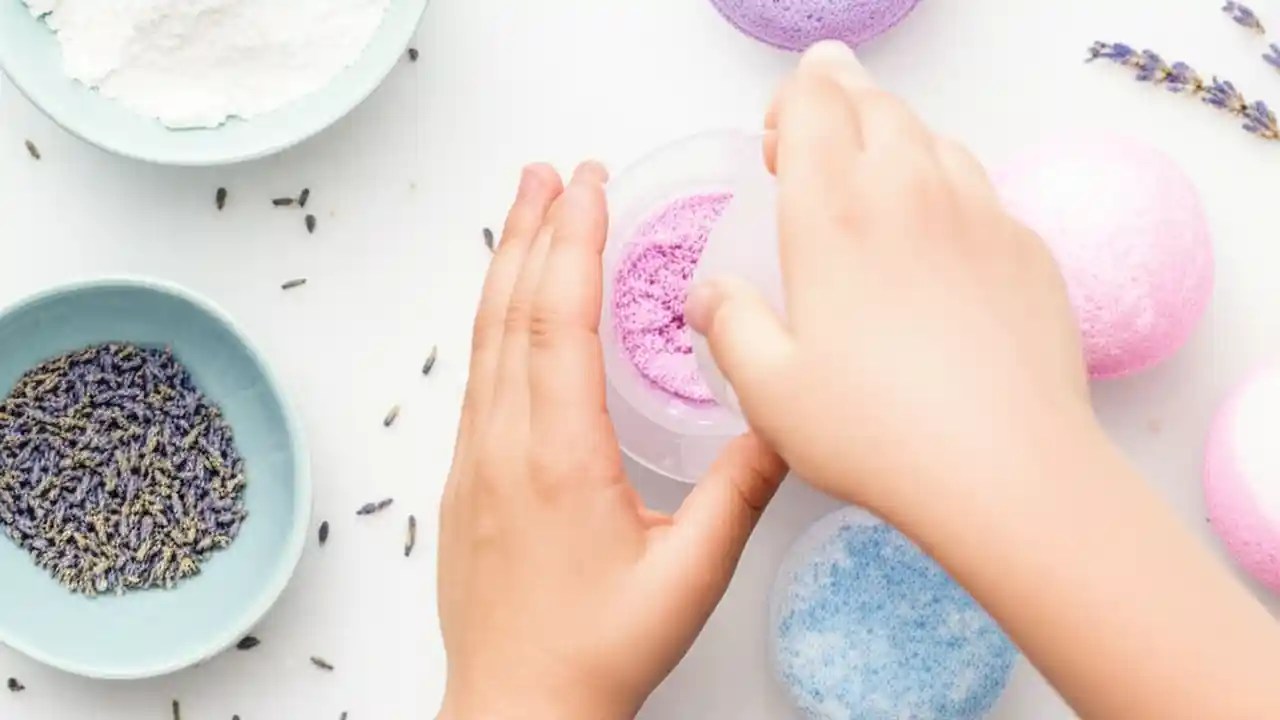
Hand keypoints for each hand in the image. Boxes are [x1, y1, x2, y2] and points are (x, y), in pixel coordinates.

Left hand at [438, 163, 787, 719]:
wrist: (519, 709)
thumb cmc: (599, 652)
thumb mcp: (691, 573)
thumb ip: (740, 489)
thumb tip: (785, 416)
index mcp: (560, 458)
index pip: (558, 322)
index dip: (572, 244)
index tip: (586, 186)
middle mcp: (506, 447)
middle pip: (512, 312)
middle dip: (533, 231)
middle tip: (550, 172)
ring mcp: (476, 461)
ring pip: (485, 340)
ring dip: (504, 266)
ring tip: (522, 210)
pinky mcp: (466, 479)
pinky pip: (477, 376)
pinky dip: (492, 321)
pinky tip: (505, 305)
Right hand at [686, 42, 1088, 516]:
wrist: (1009, 469)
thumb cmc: (875, 432)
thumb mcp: (769, 390)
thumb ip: (731, 325)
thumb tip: (711, 293)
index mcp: (834, 211)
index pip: (815, 100)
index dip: (794, 100)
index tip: (780, 142)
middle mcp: (910, 190)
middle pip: (877, 103)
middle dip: (841, 104)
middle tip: (818, 150)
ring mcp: (980, 213)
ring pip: (934, 137)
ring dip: (895, 144)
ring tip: (874, 191)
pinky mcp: (1026, 247)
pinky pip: (980, 191)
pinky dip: (947, 193)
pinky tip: (935, 249)